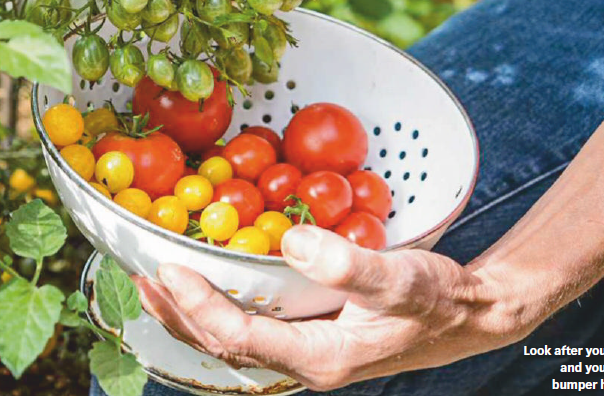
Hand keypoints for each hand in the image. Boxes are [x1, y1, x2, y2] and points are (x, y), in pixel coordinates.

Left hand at [135, 225, 516, 389]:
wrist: (466, 316)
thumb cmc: (436, 301)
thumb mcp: (401, 280)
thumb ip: (350, 266)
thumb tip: (293, 243)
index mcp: (319, 357)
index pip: (240, 338)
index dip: (199, 306)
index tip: (168, 269)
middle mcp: (304, 360)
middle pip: (223, 345)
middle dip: (176, 315)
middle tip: (137, 277)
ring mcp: (305, 348)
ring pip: (232, 337)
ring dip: (190, 312)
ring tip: (156, 284)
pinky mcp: (310, 332)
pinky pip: (251, 324)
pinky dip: (220, 304)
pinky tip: (212, 282)